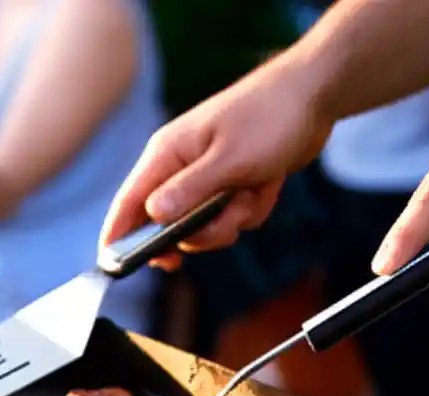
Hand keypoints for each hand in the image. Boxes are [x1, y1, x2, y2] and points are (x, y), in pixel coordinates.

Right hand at [100, 58, 333, 269]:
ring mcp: (206, 178)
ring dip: (232, 219)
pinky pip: (232, 218)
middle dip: (201, 231)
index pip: (129, 202)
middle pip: (168, 225)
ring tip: (253, 190)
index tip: (114, 266)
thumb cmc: (270, 116)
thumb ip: (189, 190)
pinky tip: (266, 183)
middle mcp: (180, 167)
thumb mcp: (230, 159)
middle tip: (227, 221)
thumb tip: (151, 216)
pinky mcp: (230, 185)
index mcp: (167, 154)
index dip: (117, 235)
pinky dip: (252, 208)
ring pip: (204, 227)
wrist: (314, 95)